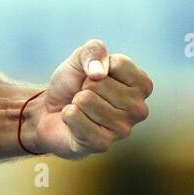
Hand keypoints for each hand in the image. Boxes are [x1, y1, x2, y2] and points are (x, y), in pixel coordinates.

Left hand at [22, 40, 152, 158]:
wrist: (51, 109)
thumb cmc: (74, 82)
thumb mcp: (82, 57)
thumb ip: (94, 51)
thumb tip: (98, 72)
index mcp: (142, 85)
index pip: (118, 64)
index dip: (97, 64)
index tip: (95, 75)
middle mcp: (139, 110)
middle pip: (100, 83)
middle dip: (85, 85)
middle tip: (84, 94)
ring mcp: (123, 129)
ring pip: (86, 100)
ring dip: (76, 101)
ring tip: (81, 108)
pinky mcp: (102, 144)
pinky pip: (75, 117)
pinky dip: (68, 115)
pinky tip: (74, 122)